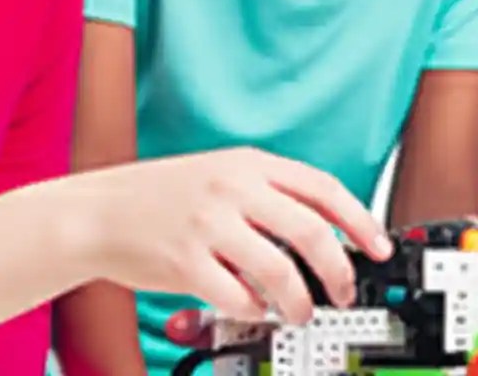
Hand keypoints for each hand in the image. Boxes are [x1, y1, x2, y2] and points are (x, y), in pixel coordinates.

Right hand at [66, 147, 391, 324]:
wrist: (97, 211)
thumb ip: (272, 195)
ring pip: (279, 270)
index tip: (380, 248)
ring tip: (303, 312)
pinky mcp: (184, 260)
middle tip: (345, 291)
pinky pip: (237, 295)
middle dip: (340, 269)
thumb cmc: (165, 196)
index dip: (361, 221)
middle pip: (312, 231)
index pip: (325, 190)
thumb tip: (329, 232)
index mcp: (252, 164)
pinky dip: (256, 309)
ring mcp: (208, 223)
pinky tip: (257, 310)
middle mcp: (234, 188)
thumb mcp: (225, 174)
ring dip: (301, 300)